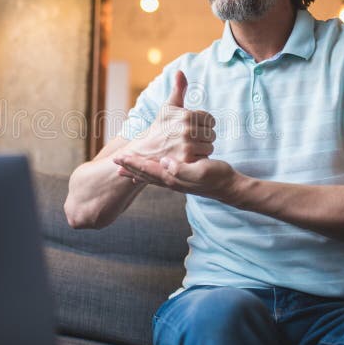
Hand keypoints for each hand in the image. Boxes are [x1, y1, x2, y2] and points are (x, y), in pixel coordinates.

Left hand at [113, 152, 238, 200]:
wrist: (229, 187)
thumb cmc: (217, 177)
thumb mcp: (201, 170)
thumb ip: (182, 169)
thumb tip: (165, 163)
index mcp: (174, 178)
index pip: (148, 170)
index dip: (133, 163)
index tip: (119, 157)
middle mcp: (172, 181)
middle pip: (145, 174)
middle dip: (130, 167)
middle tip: (114, 160)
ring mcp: (176, 182)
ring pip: (150, 176)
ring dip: (136, 171)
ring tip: (124, 167)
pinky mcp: (181, 180)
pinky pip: (159, 176)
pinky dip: (149, 173)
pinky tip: (147, 172)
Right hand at [115, 69, 217, 180]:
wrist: (144, 151)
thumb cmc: (160, 127)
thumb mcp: (168, 107)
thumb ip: (178, 89)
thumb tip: (180, 71)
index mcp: (186, 115)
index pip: (210, 120)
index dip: (201, 124)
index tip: (189, 128)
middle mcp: (187, 129)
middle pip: (212, 134)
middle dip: (202, 137)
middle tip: (186, 139)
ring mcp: (187, 145)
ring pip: (210, 146)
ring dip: (201, 148)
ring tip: (186, 147)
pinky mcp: (187, 160)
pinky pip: (205, 157)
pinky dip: (198, 158)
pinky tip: (186, 156)